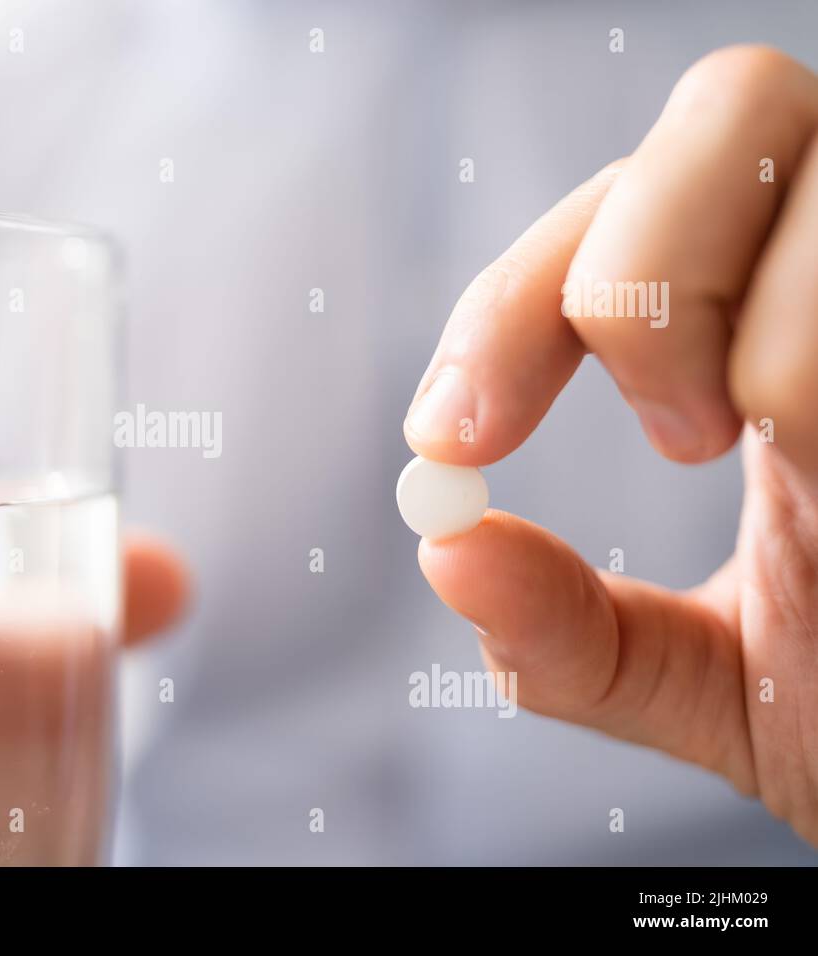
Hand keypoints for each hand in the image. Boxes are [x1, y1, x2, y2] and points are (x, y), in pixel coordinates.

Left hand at [404, 46, 817, 845]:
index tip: (449, 439)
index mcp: (765, 324)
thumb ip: (570, 633)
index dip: (506, 304)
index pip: (612, 207)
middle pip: (734, 104)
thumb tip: (445, 549)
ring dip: (769, 347)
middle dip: (641, 281)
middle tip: (669, 440)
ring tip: (785, 460)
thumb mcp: (709, 683)